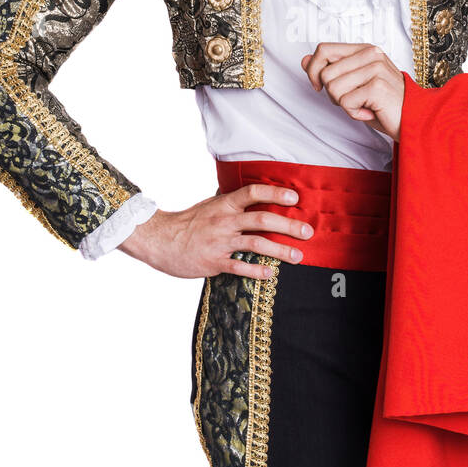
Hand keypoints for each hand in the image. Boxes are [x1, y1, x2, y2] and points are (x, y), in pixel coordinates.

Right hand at [117, 183, 314, 279]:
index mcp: (224, 204)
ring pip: (256, 243)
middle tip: (307, 232)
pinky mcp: (214, 261)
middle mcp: (224, 220)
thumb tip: (250, 192)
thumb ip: (230, 201)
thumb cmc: (188, 223)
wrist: (160, 240)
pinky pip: (239, 266)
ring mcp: (220, 241)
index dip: (275, 194)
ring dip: (280, 251)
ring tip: (298, 256)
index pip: (253, 193)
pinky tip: (270, 273)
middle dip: (288, 225)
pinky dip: (256, 270)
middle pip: (262, 219)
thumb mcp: (209, 205)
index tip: (295, 198)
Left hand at [301, 41, 404, 141]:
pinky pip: (345, 102)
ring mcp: (376, 69)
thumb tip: (304, 60)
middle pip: (325, 73)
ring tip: (364, 105)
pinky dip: (354, 113)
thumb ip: (331, 70)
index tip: (318, 86)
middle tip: (354, 100)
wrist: (413, 120)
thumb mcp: (353, 84)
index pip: (324, 49)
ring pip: (332, 88)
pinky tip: (370, 112)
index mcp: (365, 49)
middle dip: (332, 94)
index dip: (314, 70)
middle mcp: (371, 54)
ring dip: (345, 105)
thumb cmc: (383, 104)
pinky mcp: (377, 86)